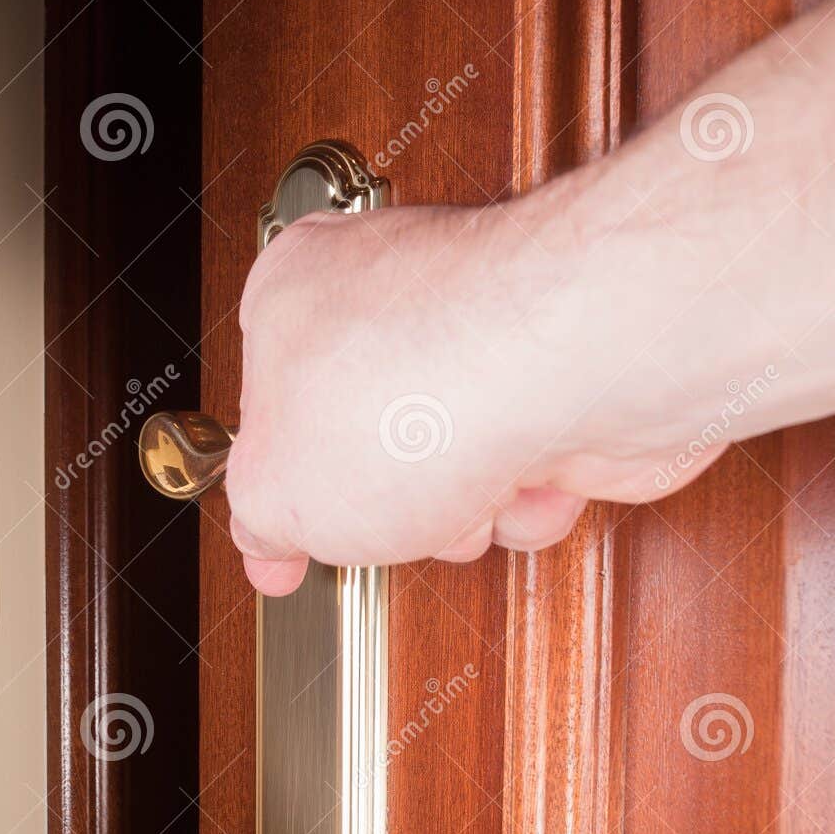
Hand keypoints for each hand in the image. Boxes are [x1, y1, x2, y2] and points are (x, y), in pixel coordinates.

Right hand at [225, 199, 726, 594]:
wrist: (575, 365)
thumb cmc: (425, 389)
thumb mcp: (275, 492)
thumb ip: (259, 519)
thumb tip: (266, 538)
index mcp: (296, 296)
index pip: (270, 406)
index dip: (282, 481)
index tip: (285, 532)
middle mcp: (395, 298)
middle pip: (370, 452)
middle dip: (389, 509)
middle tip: (387, 509)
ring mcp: (485, 333)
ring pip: (456, 474)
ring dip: (466, 514)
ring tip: (468, 489)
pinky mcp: (564, 371)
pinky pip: (531, 469)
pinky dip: (534, 496)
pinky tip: (530, 481)